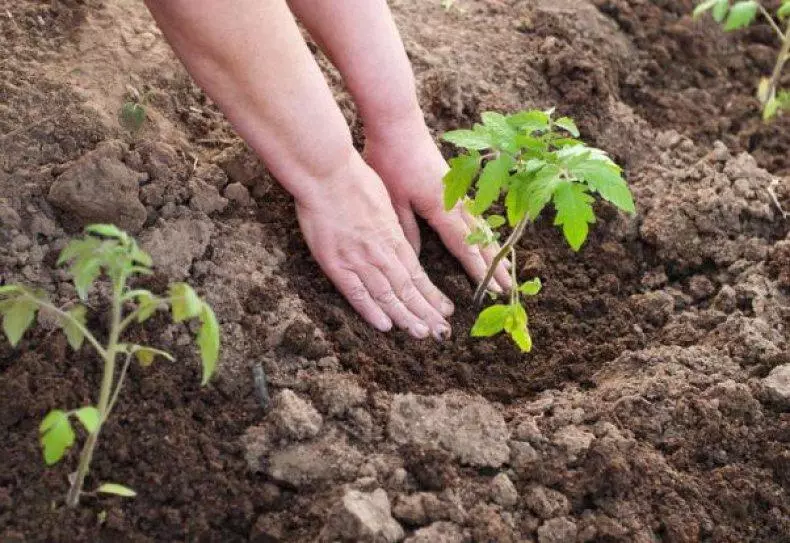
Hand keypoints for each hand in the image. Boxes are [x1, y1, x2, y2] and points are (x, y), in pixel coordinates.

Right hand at [295, 151, 453, 338]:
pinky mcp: (335, 263)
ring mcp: (358, 259)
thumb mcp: (384, 200)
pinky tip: (386, 326)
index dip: (432, 295)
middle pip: (408, 288)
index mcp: (393, 236)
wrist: (326, 172)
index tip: (445, 310)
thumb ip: (392, 225)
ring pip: (387, 295)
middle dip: (426, 312)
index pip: (418, 273)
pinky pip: (356, 293)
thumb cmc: (354, 179)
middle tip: (442, 332)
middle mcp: (381, 252)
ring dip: (406, 316)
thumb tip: (399, 240)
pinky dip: (371, 311)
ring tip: (422, 333)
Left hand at [364, 117, 511, 292]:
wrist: (397, 122)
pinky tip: (486, 237)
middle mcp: (455, 201)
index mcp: (440, 208)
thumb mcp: (392, 200)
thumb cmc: (390, 159)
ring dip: (493, 248)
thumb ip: (407, 230)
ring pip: (480, 226)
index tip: (491, 290)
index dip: (478, 270)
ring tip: (505, 267)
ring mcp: (457, 191)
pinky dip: (483, 230)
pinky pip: (474, 213)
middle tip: (508, 288)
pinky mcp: (453, 183)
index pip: (464, 246)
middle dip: (494, 265)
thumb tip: (415, 260)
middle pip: (480, 239)